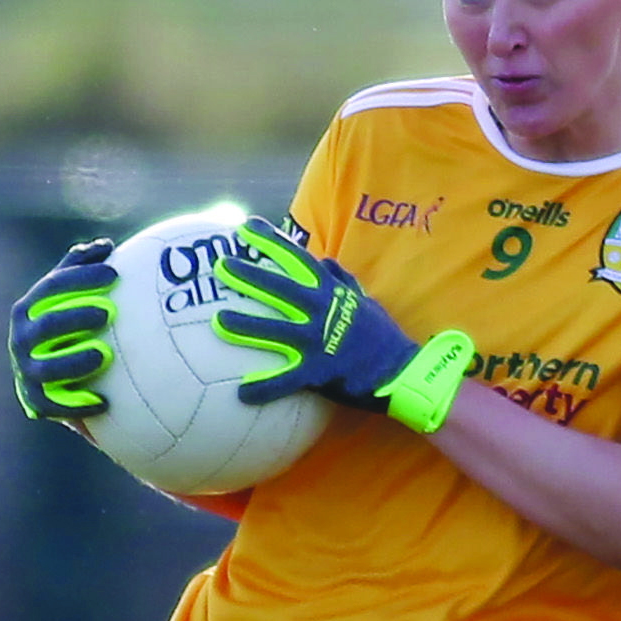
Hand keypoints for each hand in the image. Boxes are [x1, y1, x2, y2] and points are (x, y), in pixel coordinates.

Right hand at [9, 238, 117, 419]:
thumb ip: (81, 270)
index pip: (52, 288)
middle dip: (76, 317)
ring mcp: (26, 371)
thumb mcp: (70, 299)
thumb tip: (104, 246)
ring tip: (104, 355)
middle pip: (47, 325)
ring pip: (47, 368)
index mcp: (29, 309)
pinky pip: (55, 406)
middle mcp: (22, 339)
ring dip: (73, 362)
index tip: (114, 274)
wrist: (53, 380)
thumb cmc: (68, 329)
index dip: (81, 278)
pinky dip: (77, 406)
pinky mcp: (35, 402)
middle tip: (108, 312)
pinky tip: (105, 402)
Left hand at [210, 217, 470, 433]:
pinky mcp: (320, 371)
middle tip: (220, 266)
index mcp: (331, 292)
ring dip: (246, 326)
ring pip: (277, 330)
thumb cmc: (382, 337)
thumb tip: (324, 260)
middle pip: (280, 289)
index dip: (271, 241)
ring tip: (218, 321)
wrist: (403, 372)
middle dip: (249, 275)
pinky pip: (287, 381)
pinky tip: (241, 394)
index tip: (246, 227)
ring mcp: (319, 341)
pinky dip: (264, 389)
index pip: (297, 259)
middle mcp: (322, 312)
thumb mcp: (364, 301)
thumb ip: (341, 281)